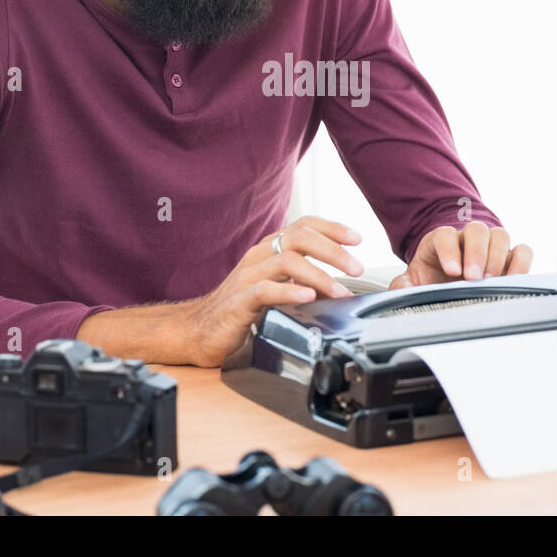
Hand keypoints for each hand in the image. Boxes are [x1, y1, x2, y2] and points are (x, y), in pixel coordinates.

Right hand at [181, 216, 363, 366]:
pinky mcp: (238, 302)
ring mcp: (247, 277)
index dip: (332, 228)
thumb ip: (300, 280)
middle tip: (356, 268)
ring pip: (287, 261)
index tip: (357, 239)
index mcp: (268, 250)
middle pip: (299, 238)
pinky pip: (266, 290)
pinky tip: (307, 298)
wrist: (199, 330)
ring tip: (339, 291)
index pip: (303, 225)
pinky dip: (290, 292)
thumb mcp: (275, 287)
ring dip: (319, 275)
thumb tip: (339, 284)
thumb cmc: (239, 308)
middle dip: (333, 250)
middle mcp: (258, 257)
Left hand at [388, 221, 532, 289]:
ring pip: (500, 235)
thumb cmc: (433, 278)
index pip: (445, 236)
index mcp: (440, 240)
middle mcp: (468, 238)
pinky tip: (513, 279)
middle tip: (473, 277)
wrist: (450, 278)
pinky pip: (523, 251)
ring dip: (498, 257)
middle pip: (477, 230)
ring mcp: (491, 245)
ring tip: (492, 280)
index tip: (452, 271)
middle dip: (477, 252)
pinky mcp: (510, 257)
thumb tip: (401, 288)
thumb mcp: (414, 281)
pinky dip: (522, 263)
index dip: (449, 250)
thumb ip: (403, 285)